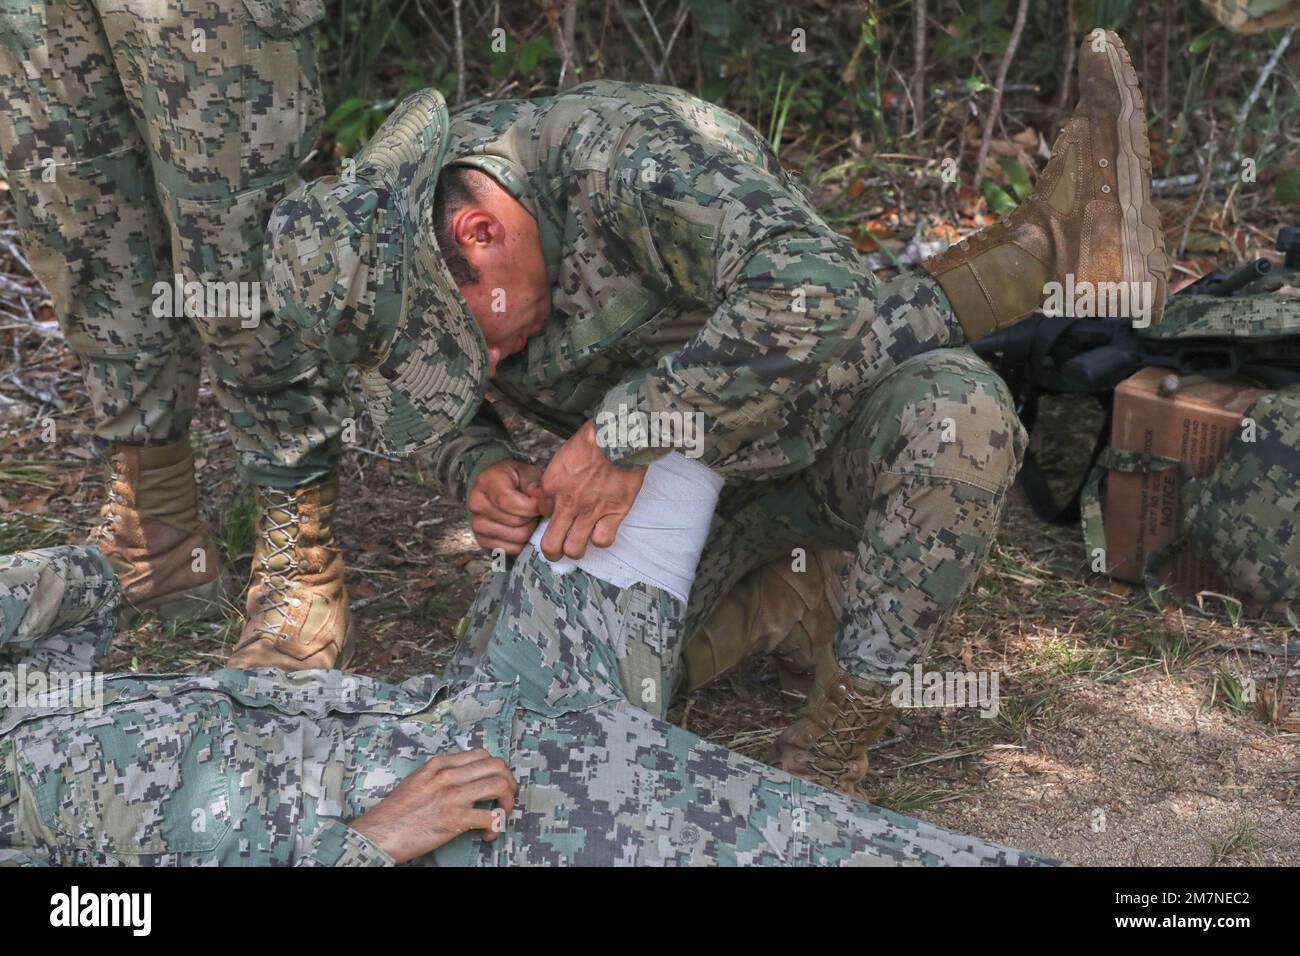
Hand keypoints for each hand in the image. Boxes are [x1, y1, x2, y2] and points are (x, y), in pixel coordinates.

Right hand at [348, 749, 516, 863]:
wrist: (378, 834)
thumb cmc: (395, 812)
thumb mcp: (417, 781)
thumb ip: (439, 775)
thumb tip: (462, 778)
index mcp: (439, 764)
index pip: (482, 754)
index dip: (496, 770)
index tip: (496, 784)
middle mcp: (448, 775)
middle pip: (497, 766)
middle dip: (509, 783)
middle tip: (505, 799)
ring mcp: (452, 796)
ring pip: (499, 786)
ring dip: (507, 803)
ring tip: (501, 815)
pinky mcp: (454, 819)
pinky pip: (491, 817)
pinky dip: (497, 826)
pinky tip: (488, 834)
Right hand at [467, 459, 544, 554]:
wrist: (497, 488)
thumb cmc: (513, 480)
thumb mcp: (525, 471)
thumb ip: (533, 481)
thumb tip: (538, 494)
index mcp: (486, 482)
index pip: (508, 503)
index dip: (531, 506)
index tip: (539, 503)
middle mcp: (478, 504)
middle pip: (517, 522)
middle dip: (532, 517)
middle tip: (532, 509)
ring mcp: (478, 524)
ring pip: (518, 538)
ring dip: (528, 529)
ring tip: (526, 517)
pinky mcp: (482, 540)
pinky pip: (512, 549)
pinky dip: (521, 541)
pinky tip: (518, 527)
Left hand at [539, 419, 646, 560]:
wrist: (618, 436)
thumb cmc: (592, 439)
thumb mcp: (562, 454)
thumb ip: (553, 475)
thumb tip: (542, 491)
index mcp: (551, 486)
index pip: (542, 514)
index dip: (549, 515)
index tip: (557, 512)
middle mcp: (567, 504)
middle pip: (550, 544)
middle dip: (552, 551)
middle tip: (557, 549)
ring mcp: (590, 511)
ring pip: (574, 549)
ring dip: (575, 550)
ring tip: (580, 544)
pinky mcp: (613, 513)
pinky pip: (602, 541)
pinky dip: (601, 539)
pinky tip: (602, 531)